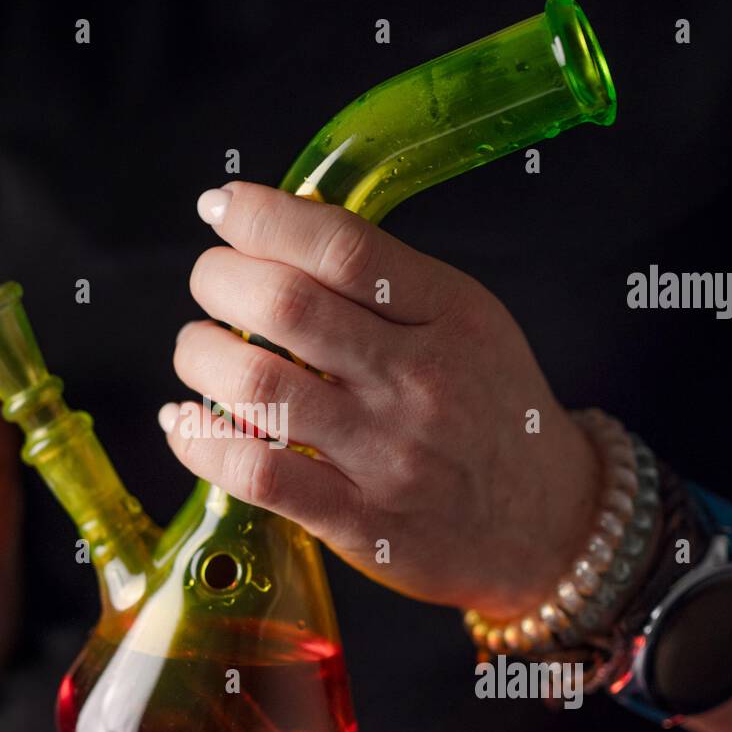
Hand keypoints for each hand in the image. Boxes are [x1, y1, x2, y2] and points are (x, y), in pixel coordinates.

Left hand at [160, 182, 600, 617]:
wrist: (547, 523)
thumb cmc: (491, 411)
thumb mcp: (467, 321)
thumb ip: (385, 281)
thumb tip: (277, 232)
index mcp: (447, 314)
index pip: (341, 245)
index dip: (262, 216)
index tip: (222, 208)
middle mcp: (417, 380)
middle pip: (285, 305)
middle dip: (216, 280)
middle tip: (208, 283)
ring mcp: (388, 455)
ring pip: (257, 386)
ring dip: (199, 356)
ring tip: (197, 351)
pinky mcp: (360, 521)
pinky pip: (256, 473)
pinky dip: (199, 440)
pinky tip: (183, 421)